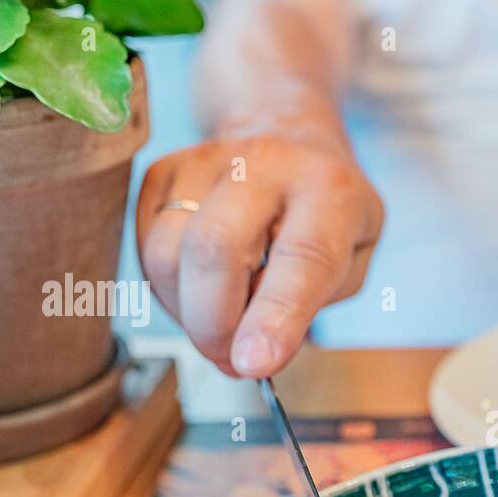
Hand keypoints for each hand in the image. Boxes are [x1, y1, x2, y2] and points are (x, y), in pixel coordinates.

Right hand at [136, 130, 382, 376]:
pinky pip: (146, 248)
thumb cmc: (327, 212)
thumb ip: (309, 307)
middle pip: (214, 249)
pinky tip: (200, 291)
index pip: (302, 258)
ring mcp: (206, 161)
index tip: (254, 364)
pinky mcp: (162, 170)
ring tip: (221, 325)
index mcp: (329, 192)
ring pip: (167, 254)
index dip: (275, 317)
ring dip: (187, 314)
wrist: (289, 132)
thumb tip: (250, 350)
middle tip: (232, 358)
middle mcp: (265, 165)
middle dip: (214, 325)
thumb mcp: (352, 261)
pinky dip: (168, 291)